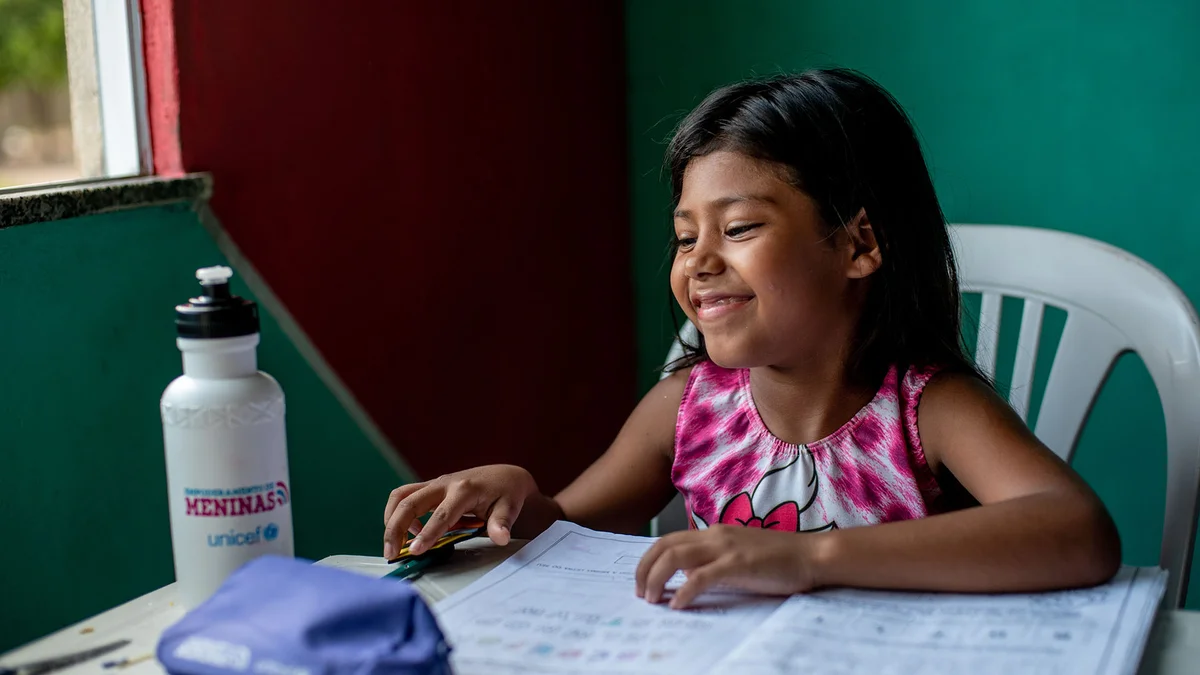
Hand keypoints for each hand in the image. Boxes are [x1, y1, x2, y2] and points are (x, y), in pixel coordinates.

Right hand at [383, 464, 537, 558]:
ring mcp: (435, 484)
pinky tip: (411, 532)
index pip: (442, 514)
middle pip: (410, 502)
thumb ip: (502, 523)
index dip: (427, 533)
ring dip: (391, 519)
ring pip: (401, 496)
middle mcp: (445, 483)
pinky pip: (405, 496)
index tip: (415, 551)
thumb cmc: (507, 493)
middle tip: (391, 554)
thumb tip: (501, 537)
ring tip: (393, 545)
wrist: (504, 476)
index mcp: (465, 489)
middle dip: (395, 528)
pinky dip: (399, 514)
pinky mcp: (430, 488)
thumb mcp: (510, 508)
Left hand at [635, 525, 823, 608]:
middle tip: (640, 594)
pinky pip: (700, 577)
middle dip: (644, 570)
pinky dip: (683, 592)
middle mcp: (714, 535)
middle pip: (664, 546)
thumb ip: (712, 563)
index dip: (648, 561)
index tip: (642, 582)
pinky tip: (678, 605)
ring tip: (652, 600)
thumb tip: (687, 577)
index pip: (668, 540)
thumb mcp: (737, 557)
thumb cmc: (778, 559)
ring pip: (675, 558)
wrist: (811, 555)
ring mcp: (725, 548)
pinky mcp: (738, 564)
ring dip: (656, 579)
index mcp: (713, 533)